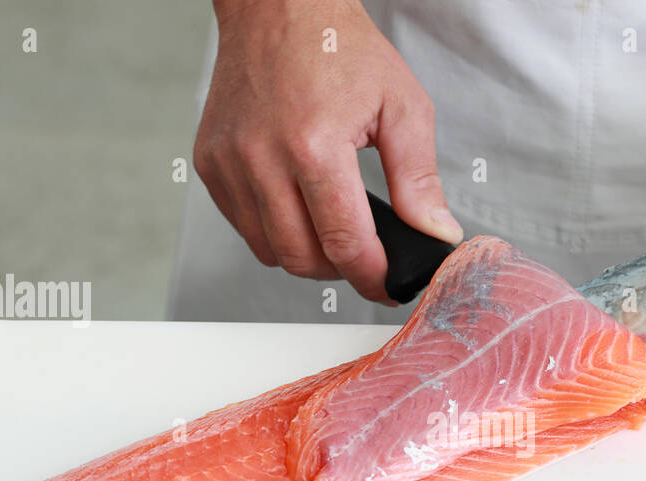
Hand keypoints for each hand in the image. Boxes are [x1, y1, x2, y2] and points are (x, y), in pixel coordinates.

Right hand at [194, 0, 462, 302]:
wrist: (277, 6)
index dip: (372, 277)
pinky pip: (243, 226)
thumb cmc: (338, 46)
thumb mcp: (402, 105)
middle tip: (365, 255)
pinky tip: (298, 207)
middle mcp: (262, 157)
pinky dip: (273, 231)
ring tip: (332, 229)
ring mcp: (229, 162)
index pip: (345, 244)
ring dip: (306, 255)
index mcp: (314, 145)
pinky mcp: (210, 163)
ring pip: (269, 250)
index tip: (389, 287)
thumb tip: (436, 233)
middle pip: (302, 258)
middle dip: (340, 270)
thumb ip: (419, 178)